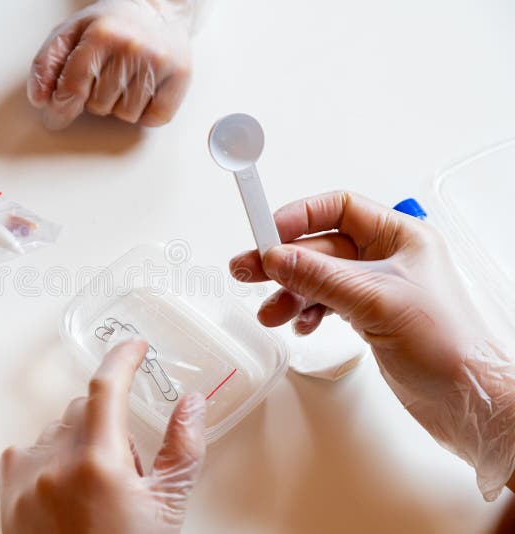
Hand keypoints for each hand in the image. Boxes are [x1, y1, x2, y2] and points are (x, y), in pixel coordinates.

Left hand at [0, 339, 205, 533]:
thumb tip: (192, 402)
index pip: (106, 389)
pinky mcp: (5, 494)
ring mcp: (24, 479)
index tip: (134, 345)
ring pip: (55, 428)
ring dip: (77, 440)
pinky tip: (63, 489)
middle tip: (124, 468)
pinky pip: (26, 449)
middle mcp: (53, 465)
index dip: (121, 358)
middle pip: (82, 409)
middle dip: (106, 424)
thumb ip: (183, 449)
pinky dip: (47, 457)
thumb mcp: (167, 508)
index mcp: (98, 465)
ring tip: (93, 487)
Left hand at [28, 0, 194, 128]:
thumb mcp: (71, 33)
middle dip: (96, 98)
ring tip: (125, 80)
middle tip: (106, 76)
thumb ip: (46, 64)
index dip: (61, 108)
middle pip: (99, 106)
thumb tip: (39, 99)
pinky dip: (146, 113)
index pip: (73, 88)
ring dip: (120, 106)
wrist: (157, 10)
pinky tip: (144, 89)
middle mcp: (132, 47)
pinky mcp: (181, 76)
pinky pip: (154, 118)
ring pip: (126, 116)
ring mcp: (159, 62)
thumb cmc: (112, 25)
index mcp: (102, 34)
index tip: (56, 116)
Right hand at [229, 191, 514, 499]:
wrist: (466, 399)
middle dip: (283, 261)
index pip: (340, 209)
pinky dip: (306, 312)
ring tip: (270, 312)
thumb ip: (320, 276)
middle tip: (247, 270)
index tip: (267, 232)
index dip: (301, 217)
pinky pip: (325, 303)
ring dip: (290, 293)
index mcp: (400, 237)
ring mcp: (376, 289)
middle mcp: (387, 259)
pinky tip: (299, 325)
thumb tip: (277, 256)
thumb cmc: (447, 345)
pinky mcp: (369, 316)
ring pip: (318, 278)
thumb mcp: (375, 301)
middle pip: (321, 246)